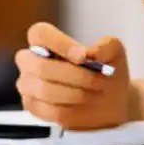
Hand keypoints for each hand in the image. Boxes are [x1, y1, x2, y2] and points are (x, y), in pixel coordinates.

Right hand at [15, 22, 131, 129]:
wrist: (110, 100)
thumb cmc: (106, 72)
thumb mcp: (115, 53)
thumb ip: (107, 46)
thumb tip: (93, 53)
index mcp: (44, 39)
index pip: (40, 34)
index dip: (61, 45)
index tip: (83, 57)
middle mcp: (30, 60)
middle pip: (41, 66)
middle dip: (75, 76)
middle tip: (97, 80)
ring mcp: (28, 84)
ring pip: (45, 90)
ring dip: (76, 93)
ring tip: (93, 93)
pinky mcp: (33, 106)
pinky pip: (48, 110)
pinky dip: (71, 109)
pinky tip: (82, 104)